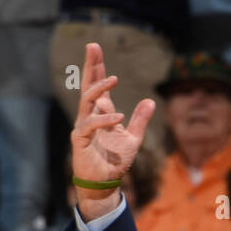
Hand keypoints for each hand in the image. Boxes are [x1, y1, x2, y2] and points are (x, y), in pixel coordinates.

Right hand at [71, 43, 154, 218]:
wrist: (105, 184)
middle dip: (90, 66)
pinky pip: (90, 125)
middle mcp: (90, 116)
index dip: (97, 68)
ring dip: (99, 88)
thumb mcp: (133, 139)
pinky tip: (118, 117)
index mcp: (101, 114)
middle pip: (88, 86)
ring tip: (114, 79)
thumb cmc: (115, 163)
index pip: (98, 87)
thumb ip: (140, 120)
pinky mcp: (80, 140)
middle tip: (93, 46)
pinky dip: (104, 121)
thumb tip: (150, 100)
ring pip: (87, 101)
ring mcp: (83, 127)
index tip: (96, 49)